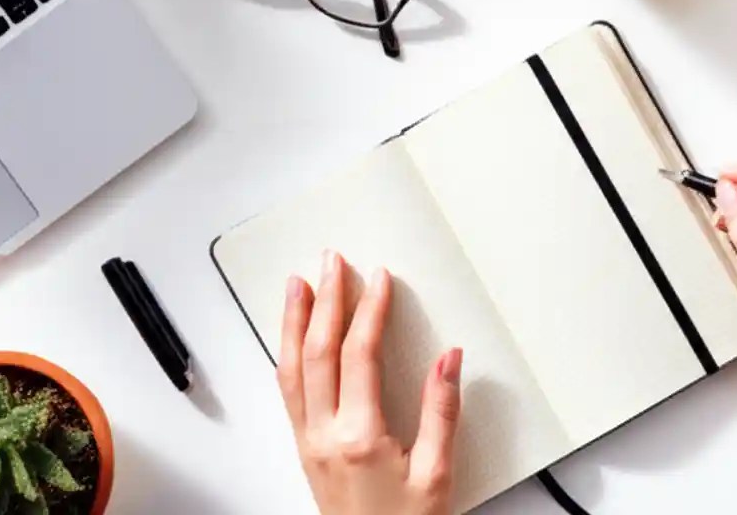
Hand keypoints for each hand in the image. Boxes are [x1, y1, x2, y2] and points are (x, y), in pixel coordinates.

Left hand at [278, 250, 462, 514]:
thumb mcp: (438, 475)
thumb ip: (442, 412)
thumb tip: (449, 360)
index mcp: (359, 436)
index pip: (359, 355)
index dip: (369, 310)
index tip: (379, 280)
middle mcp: (324, 435)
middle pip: (318, 351)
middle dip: (326, 300)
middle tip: (334, 262)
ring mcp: (308, 441)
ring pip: (291, 367)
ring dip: (294, 321)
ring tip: (298, 284)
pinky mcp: (305, 450)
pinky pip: (288, 390)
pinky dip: (288, 354)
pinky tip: (292, 339)